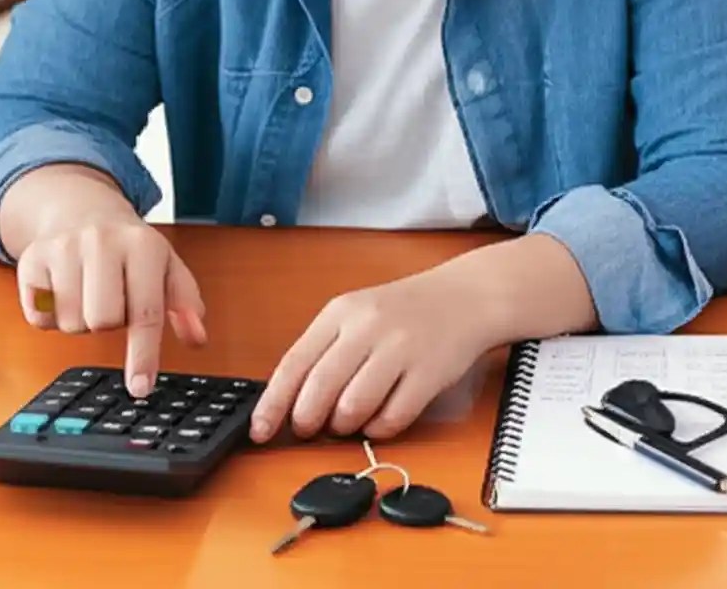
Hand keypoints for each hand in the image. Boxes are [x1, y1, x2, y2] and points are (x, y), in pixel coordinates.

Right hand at [15, 215, 207, 396]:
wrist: (82, 209)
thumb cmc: (131, 248)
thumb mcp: (167, 266)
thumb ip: (185, 303)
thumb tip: (197, 338)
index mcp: (143, 245)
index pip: (146, 312)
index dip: (143, 354)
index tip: (140, 387)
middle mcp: (101, 241)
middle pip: (103, 321)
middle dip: (110, 324)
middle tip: (114, 301)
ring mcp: (62, 248)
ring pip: (71, 323)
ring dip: (82, 320)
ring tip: (90, 293)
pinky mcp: (30, 259)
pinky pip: (39, 318)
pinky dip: (52, 317)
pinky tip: (64, 292)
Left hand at [249, 233, 598, 442]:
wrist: (466, 296)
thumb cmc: (405, 312)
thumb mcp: (356, 314)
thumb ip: (324, 351)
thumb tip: (288, 402)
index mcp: (341, 312)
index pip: (294, 363)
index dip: (273, 403)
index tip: (260, 430)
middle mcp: (368, 327)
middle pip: (320, 389)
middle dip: (307, 420)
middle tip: (308, 430)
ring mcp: (401, 349)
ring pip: (353, 407)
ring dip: (343, 426)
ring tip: (346, 423)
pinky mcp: (430, 373)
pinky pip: (393, 417)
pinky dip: (379, 429)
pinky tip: (379, 422)